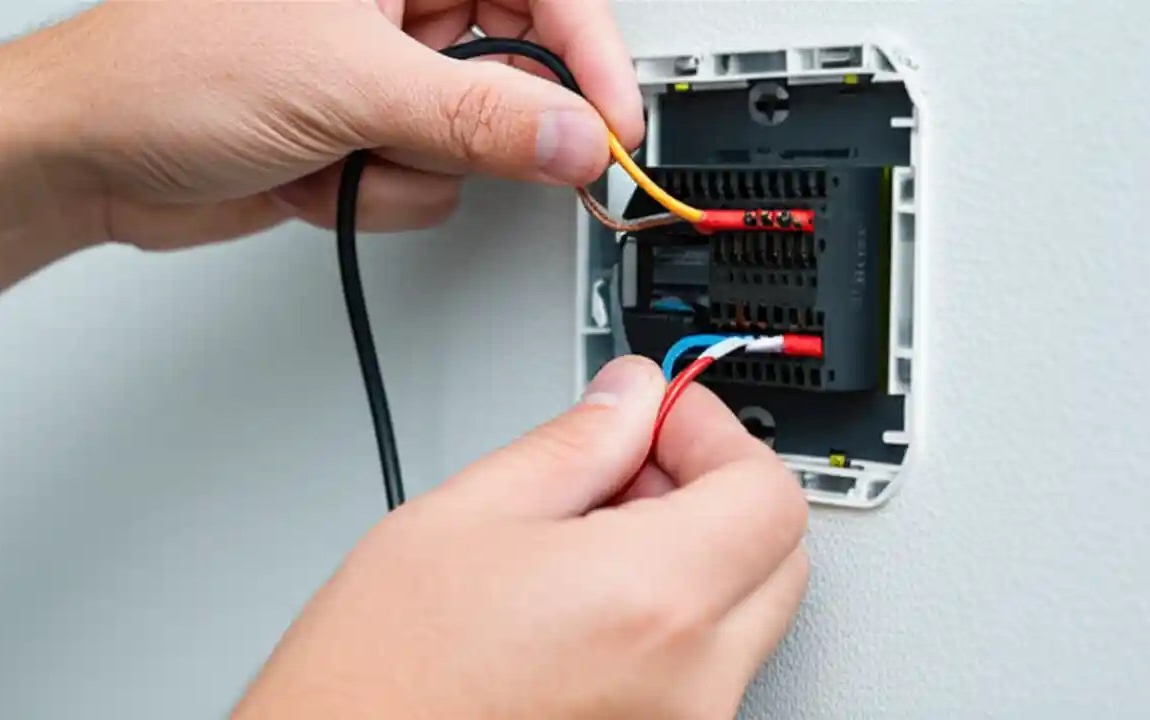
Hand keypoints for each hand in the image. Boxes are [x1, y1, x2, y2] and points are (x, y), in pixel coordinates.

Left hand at [0, 0, 638, 371]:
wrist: (88, 158)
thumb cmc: (167, 73)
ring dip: (410, 168)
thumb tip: (573, 137)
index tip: (614, 121)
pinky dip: (376, 196)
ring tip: (336, 149)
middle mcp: (394, 9)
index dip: (588, 52)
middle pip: (514, 70)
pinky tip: (314, 175)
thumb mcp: (345, 83)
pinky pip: (423, 183)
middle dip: (488, 129)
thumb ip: (477, 116)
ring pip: (471, 142)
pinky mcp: (363, 138)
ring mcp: (380, 78)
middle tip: (464, 152)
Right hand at [234, 357, 808, 718]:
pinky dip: (671, 614)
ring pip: (742, 612)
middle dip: (712, 487)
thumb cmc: (375, 678)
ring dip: (693, 552)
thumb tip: (628, 399)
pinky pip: (705, 666)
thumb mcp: (464, 516)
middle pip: (774, 553)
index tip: (663, 415)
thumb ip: (573, 444)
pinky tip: (587, 596)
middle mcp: (689, 682)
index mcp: (650, 602)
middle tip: (627, 465)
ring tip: (587, 536)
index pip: (765, 491)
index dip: (715, 432)